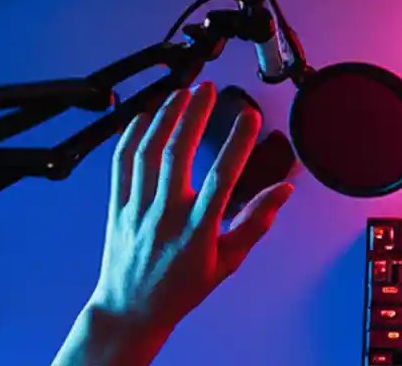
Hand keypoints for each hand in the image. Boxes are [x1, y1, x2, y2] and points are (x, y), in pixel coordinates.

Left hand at [75, 83, 293, 358]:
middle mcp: (166, 217)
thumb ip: (257, 222)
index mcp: (198, 231)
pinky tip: (146, 116)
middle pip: (178, 154)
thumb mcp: (229, 261)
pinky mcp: (117, 207)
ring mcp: (138, 210)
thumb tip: (284, 190)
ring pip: (148, 153)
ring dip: (165, 117)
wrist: (130, 310)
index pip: (221, 179)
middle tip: (208, 90)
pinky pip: (121, 164)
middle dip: (194, 114)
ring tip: (181, 94)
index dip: (237, 143)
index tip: (250, 117)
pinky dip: (131, 135)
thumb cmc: (182, 288)